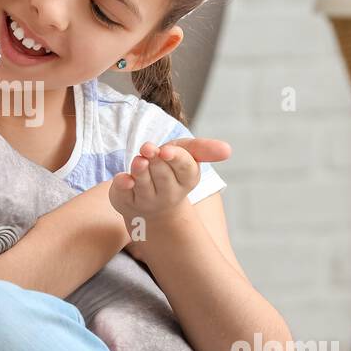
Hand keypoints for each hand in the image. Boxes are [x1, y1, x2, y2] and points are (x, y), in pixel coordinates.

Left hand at [111, 137, 230, 259]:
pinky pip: (123, 193)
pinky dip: (122, 185)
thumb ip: (203, 149)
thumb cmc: (171, 168)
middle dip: (155, 160)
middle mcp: (168, 193)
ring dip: (139, 171)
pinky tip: (123, 179)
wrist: (151, 201)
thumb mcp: (187, 152)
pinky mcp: (125, 201)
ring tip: (139, 161)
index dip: (175, 158)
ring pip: (143, 184)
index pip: (184, 168)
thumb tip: (228, 150)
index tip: (166, 151)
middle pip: (162, 174)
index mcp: (187, 179)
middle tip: (148, 148)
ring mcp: (146, 200)